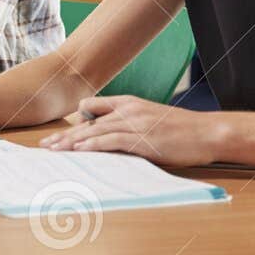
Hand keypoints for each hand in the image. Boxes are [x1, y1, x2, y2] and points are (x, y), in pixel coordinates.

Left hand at [39, 96, 215, 165]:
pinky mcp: (142, 138)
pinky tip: (78, 151)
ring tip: (53, 150)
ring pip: (94, 131)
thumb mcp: (152, 121)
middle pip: (87, 121)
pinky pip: (110, 140)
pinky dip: (92, 145)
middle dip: (64, 134)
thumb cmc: (183, 131)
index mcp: (130, 103)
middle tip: (45, 145)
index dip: (75, 122)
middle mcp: (129, 110)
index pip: (92, 107)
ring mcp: (135, 123)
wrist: (209, 132)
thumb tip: (111, 139)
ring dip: (71, 142)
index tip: (61, 135)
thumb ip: (130, 126)